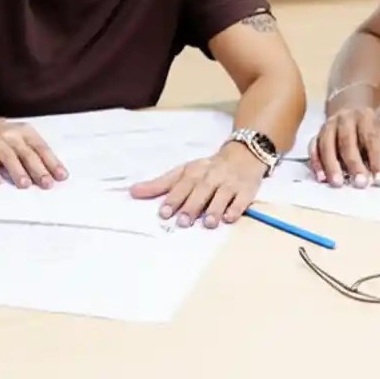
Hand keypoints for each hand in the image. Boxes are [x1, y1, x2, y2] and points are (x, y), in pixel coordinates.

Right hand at [0, 120, 67, 188]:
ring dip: (17, 170)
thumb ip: (33, 153)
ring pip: (8, 156)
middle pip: (27, 153)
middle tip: (47, 184)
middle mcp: (11, 135)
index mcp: (25, 132)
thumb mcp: (19, 137)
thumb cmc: (1, 135)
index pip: (42, 148)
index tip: (62, 176)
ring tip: (25, 185)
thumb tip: (51, 176)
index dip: (52, 162)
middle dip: (38, 169)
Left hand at [129, 143, 265, 228]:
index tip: (164, 212)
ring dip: (214, 209)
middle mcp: (211, 176)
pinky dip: (235, 209)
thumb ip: (159, 184)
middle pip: (200, 190)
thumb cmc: (207, 169)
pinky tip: (229, 218)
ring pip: (221, 195)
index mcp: (194, 171)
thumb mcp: (183, 172)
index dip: (173, 198)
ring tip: (208, 223)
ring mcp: (229, 183)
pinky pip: (241, 200)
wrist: (243, 155)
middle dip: (192, 206)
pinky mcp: (246, 190)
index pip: (182, 184)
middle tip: (183, 222)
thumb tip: (132, 192)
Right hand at [309, 107, 379, 188]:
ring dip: (331, 165)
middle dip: (353, 164)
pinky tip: (321, 177)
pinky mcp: (317, 135)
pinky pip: (313, 149)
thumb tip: (377, 173)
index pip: (372, 139)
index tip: (379, 180)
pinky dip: (316, 164)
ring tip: (337, 183)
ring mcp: (328, 126)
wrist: (350, 112)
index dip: (376, 160)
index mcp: (365, 118)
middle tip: (359, 183)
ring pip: (326, 144)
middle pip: (347, 141)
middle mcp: (345, 119)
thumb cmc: (368, 132)